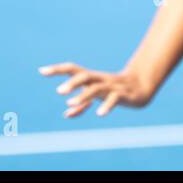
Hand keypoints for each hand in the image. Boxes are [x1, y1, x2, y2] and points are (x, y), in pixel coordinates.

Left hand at [38, 62, 154, 117]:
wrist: (141, 86)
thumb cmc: (114, 90)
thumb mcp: (97, 97)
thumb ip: (82, 104)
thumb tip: (66, 114)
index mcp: (91, 77)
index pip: (72, 69)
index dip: (57, 69)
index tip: (41, 71)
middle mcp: (100, 79)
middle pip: (85, 76)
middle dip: (72, 83)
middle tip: (58, 91)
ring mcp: (112, 86)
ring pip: (96, 88)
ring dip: (83, 95)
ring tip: (70, 103)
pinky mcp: (123, 94)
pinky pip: (114, 99)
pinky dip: (107, 106)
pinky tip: (99, 114)